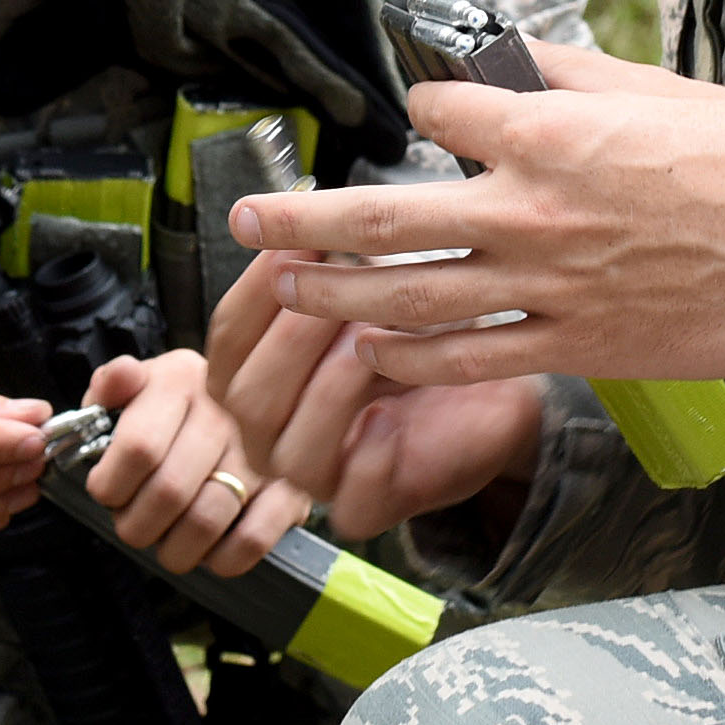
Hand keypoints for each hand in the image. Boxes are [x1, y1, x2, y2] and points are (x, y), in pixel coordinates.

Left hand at [79, 347, 309, 576]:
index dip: (111, 486)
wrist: (251, 412)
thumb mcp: (135, 387)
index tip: (108, 493)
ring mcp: (264, 453)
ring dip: (174, 550)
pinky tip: (209, 549)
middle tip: (135, 525)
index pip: (138, 448)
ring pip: (206, 522)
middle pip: (169, 492)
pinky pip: (251, 540)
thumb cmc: (175, 411)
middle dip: (136, 525)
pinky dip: (221, 559)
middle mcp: (225, 412)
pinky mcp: (291, 492)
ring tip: (168, 541)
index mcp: (180, 381)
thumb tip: (118, 378)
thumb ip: (110, 384)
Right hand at [204, 250, 545, 541]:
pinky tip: (389, 415)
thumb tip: (292, 217)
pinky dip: (368, 456)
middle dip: (293, 338)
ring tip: (372, 344)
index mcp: (256, 373)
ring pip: (292, 451)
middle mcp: (272, 430)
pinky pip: (350, 503)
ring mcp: (318, 475)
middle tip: (343, 295)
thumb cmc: (424, 326)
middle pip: (248, 397)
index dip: (258, 290)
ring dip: (331, 389)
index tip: (297, 240)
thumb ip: (327, 262)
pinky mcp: (369, 507)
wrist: (495, 378)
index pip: (229, 338)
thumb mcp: (375, 283)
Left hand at [222, 45, 724, 390]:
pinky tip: (372, 356)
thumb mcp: (651, 85)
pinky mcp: (578, 347)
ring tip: (286, 291)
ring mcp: (551, 288)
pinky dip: (412, 360)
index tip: (418, 114)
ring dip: (335, 298)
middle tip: (251, 221)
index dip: (421, 109)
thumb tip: (507, 56)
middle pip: (384, 221)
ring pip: (409, 300)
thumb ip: (564, 72)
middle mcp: (534, 213)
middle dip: (303, 222)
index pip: (438, 117)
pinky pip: (472, 358)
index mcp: (550, 136)